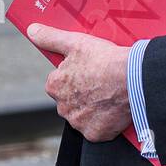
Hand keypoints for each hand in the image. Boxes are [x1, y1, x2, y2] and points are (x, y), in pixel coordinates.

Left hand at [28, 24, 131, 142]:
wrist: (132, 79)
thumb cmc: (103, 59)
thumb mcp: (74, 42)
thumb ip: (50, 38)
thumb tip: (32, 31)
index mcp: (54, 87)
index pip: (59, 82)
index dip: (74, 76)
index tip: (88, 71)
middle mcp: (62, 108)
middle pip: (70, 100)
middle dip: (82, 94)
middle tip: (100, 82)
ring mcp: (79, 123)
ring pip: (83, 115)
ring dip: (92, 108)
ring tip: (108, 94)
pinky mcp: (95, 134)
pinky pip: (98, 128)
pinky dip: (104, 121)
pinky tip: (112, 108)